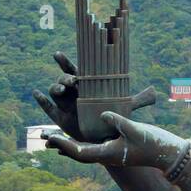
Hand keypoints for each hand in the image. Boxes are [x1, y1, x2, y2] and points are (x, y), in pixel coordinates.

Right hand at [32, 51, 157, 141]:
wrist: (103, 136)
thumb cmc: (112, 117)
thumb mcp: (125, 107)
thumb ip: (138, 99)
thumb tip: (155, 93)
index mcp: (86, 83)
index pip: (73, 69)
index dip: (64, 61)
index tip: (57, 54)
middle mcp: (73, 90)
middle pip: (63, 78)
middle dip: (63, 77)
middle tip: (71, 81)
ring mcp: (65, 102)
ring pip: (55, 90)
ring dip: (55, 87)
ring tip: (61, 90)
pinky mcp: (60, 115)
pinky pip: (48, 106)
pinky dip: (41, 100)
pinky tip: (35, 94)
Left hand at [46, 112, 185, 170]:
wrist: (167, 155)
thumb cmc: (152, 143)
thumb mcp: (134, 129)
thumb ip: (117, 120)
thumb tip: (102, 114)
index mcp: (107, 154)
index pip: (79, 152)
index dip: (64, 145)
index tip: (51, 138)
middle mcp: (105, 156)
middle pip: (77, 152)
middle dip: (60, 145)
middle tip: (44, 137)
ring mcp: (109, 154)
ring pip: (83, 150)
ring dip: (67, 144)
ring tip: (54, 137)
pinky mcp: (114, 149)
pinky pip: (93, 147)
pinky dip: (80, 142)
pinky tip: (74, 137)